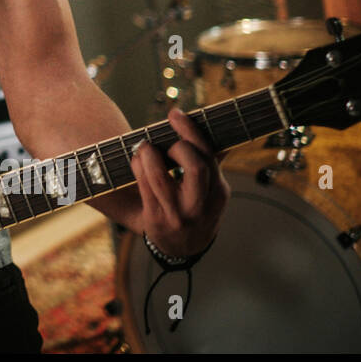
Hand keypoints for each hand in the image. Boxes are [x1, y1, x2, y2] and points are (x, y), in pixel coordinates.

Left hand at [130, 107, 229, 257]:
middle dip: (177, 146)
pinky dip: (138, 167)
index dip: (191, 131)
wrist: (183, 248)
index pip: (209, 156)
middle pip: (195, 166)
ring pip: (162, 178)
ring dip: (149, 155)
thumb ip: (213, 163)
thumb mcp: (211, 191)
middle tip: (166, 143)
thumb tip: (222, 134)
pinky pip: (144, 187)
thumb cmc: (196, 208)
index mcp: (219, 193)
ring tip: (144, 147)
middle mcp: (201, 204)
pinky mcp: (156, 220)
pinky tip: (137, 160)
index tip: (175, 113)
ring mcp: (178, 214)